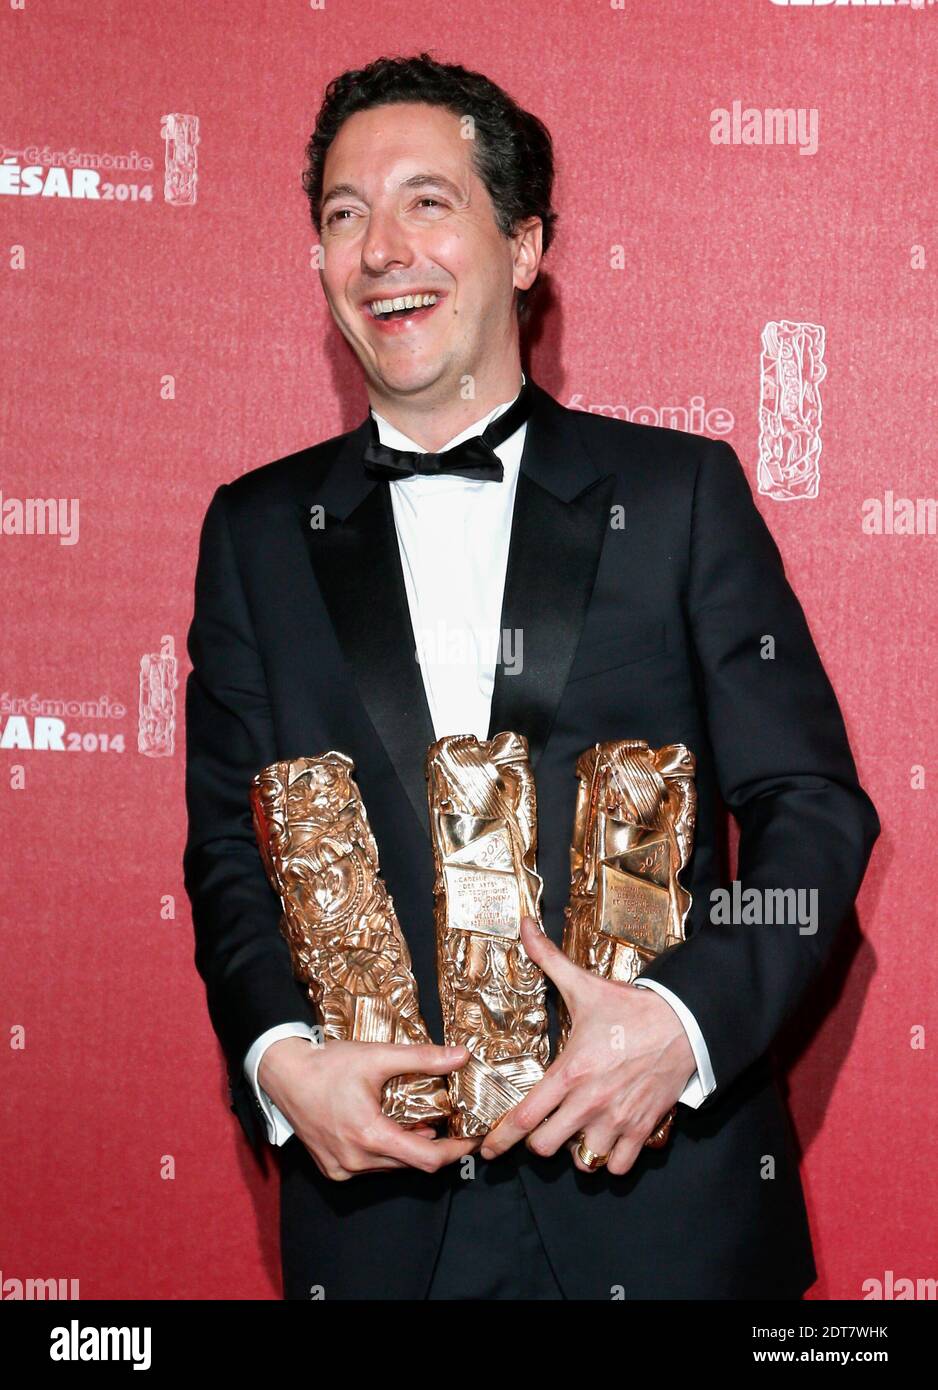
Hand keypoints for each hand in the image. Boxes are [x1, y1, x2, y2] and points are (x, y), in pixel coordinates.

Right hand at [258, 1036, 479, 1180]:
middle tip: (452, 1126)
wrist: (284, 1075)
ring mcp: (342, 1168)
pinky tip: (390, 1128)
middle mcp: (356, 1160)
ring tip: (421, 1121)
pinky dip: (386, 1152)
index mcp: (371, 1136)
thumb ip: (423, 1058)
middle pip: (411, 1163)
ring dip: (409, 1148)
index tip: (473, 1140)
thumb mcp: (378, 1057)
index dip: (456, 1152)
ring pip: (391, 1166)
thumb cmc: (328, 1065)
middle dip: (436, 1147)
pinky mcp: (332, 1168)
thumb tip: (461, 1056)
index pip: (427, 1159)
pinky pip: (370, 1167)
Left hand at [479, 918, 695, 1175]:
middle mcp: (590, 1102)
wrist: (684, 1022)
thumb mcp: (584, 985)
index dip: (501, 1138)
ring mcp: (618, 1119)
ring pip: (583, 1162)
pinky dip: (610, 1160)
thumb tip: (524, 926)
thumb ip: (548, 959)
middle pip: (547, 1147)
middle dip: (540, 1142)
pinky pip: (618, 1166)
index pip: (525, 1117)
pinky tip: (606, 1141)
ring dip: (576, 1152)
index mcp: (570, 1071)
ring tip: (577, 1133)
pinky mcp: (643, 1128)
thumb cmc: (631, 1008)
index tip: (488, 1149)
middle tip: (543, 1128)